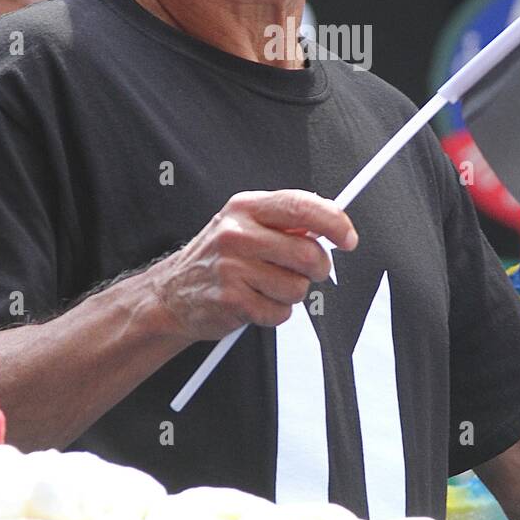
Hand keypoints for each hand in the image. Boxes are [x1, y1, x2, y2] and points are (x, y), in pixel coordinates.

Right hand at [146, 190, 357, 344]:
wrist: (171, 293)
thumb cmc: (218, 258)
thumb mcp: (245, 224)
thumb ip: (285, 221)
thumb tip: (331, 222)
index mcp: (246, 207)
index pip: (301, 206)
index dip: (334, 222)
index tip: (348, 238)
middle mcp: (237, 233)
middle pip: (307, 253)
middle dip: (316, 268)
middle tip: (303, 271)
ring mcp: (232, 267)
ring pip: (297, 287)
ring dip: (292, 294)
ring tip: (267, 287)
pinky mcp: (232, 300)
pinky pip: (280, 313)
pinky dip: (275, 313)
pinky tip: (255, 302)